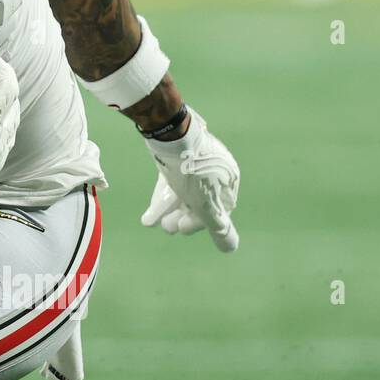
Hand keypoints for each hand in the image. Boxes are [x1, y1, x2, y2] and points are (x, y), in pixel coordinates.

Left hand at [141, 107, 239, 252]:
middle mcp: (215, 168)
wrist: (169, 132)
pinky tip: (148, 212)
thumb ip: (217, 226)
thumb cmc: (191, 171)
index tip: (183, 228)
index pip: (219, 209)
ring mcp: (195, 160)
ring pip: (183, 191)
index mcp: (229, 179)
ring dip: (168, 210)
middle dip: (181, 217)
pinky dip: (162, 196)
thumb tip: (231, 248)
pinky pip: (172, 179)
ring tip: (152, 221)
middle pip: (199, 201)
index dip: (200, 222)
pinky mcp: (176, 155)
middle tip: (167, 226)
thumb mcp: (206, 204)